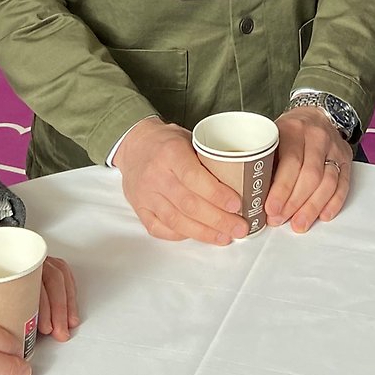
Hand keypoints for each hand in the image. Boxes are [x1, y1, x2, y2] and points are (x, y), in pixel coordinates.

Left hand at [0, 215, 77, 339]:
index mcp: (0, 250)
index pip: (30, 274)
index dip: (40, 300)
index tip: (41, 324)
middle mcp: (20, 252)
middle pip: (48, 276)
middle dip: (56, 307)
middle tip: (55, 331)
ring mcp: (28, 257)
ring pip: (56, 276)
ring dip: (64, 303)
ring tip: (64, 328)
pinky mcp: (33, 264)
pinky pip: (58, 275)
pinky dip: (67, 294)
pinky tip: (68, 314)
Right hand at [114, 116, 248, 244]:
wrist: (134, 145)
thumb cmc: (166, 142)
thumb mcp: (189, 138)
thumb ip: (209, 157)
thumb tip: (240, 179)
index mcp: (170, 153)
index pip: (194, 178)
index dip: (217, 194)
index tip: (237, 204)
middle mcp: (156, 175)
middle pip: (189, 205)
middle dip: (218, 220)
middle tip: (240, 227)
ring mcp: (146, 195)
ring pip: (176, 221)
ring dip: (204, 232)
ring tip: (225, 236)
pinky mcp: (140, 209)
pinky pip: (161, 229)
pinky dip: (182, 234)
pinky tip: (199, 235)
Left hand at [264, 105, 351, 232]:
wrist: (315, 115)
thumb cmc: (289, 131)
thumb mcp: (272, 137)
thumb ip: (265, 162)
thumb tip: (253, 197)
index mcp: (293, 129)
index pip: (291, 162)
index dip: (281, 189)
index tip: (271, 209)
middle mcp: (317, 137)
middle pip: (310, 175)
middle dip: (294, 202)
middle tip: (280, 219)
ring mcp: (334, 148)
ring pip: (328, 182)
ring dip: (312, 207)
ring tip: (299, 224)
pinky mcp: (346, 159)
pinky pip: (343, 184)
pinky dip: (334, 203)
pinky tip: (322, 215)